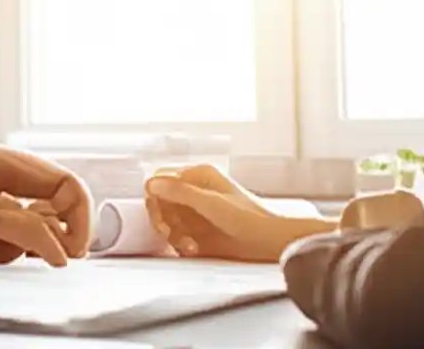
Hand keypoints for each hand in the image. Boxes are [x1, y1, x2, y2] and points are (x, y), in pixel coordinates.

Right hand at [144, 164, 331, 262]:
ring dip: (173, 235)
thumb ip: (181, 193)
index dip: (155, 200)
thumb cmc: (250, 219)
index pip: (159, 181)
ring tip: (189, 246)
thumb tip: (152, 183)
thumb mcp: (212, 204)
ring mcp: (196, 209)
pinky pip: (177, 234)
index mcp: (197, 175)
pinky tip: (193, 249)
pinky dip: (180, 243)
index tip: (160, 219)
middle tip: (170, 234)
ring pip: (167, 220)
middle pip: (160, 202)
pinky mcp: (198, 229)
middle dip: (164, 221)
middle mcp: (194, 189)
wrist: (272, 242)